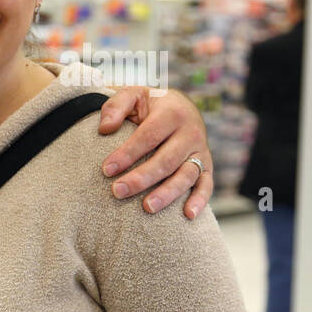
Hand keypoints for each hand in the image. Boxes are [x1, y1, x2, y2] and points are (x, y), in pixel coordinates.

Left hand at [97, 87, 212, 218]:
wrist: (178, 106)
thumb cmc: (148, 105)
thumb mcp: (132, 95)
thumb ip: (116, 106)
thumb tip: (104, 129)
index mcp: (172, 112)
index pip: (148, 136)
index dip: (128, 153)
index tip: (106, 169)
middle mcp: (190, 132)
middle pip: (166, 160)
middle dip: (141, 178)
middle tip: (117, 191)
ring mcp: (200, 151)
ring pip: (186, 175)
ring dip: (167, 193)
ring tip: (147, 208)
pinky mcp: (206, 165)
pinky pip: (206, 184)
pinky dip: (200, 200)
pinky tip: (188, 216)